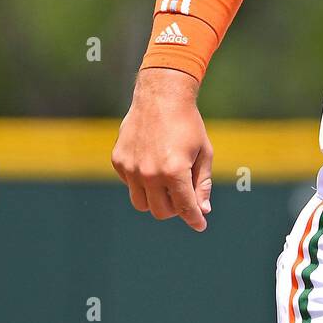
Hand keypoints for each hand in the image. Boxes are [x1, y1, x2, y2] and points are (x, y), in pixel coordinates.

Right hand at [112, 68, 213, 231]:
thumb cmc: (188, 125)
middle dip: (175, 210)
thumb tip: (203, 210)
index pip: (184, 207)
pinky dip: (142, 182)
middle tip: (184, 197)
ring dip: (156, 200)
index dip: (194, 219)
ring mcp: (131, 168)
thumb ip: (202, 184)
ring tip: (168, 183)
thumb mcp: (203, 153)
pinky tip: (152, 163)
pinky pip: (130, 184)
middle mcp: (149, 173)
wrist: (161, 97)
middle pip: (160, 211)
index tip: (200, 225)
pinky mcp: (119, 161)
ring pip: (141, 203)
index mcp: (174, 171)